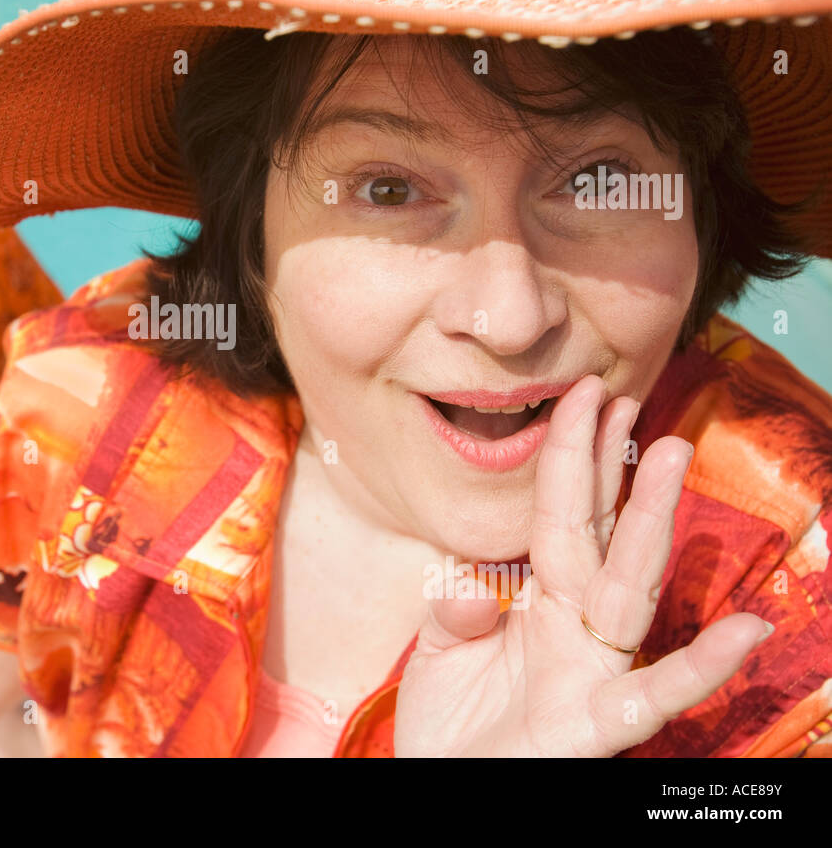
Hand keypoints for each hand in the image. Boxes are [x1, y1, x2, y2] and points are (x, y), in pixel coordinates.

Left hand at [392, 374, 770, 756]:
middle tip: (629, 398)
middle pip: (601, 536)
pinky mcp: (594, 723)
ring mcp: (591, 672)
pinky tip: (746, 631)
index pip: (560, 517)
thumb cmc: (453, 724)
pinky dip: (698, 668)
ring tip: (672, 454)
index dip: (570, 460)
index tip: (583, 397)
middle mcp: (576, 628)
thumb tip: (468, 585)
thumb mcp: (440, 651)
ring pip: (627, 588)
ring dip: (650, 523)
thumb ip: (453, 607)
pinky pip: (651, 696)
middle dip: (615, 469)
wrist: (444, 790)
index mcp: (541, 603)